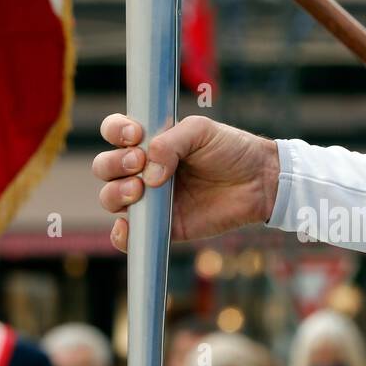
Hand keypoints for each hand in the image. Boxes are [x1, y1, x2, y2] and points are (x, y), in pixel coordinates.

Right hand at [92, 114, 279, 252]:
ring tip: (140, 190)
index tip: (135, 135)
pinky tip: (127, 227)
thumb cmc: (230, 150)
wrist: (259, 181)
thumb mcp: (201, 131)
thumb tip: (149, 172)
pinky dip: (121, 234)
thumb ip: (170, 141)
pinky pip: (129, 235)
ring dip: (116, 193)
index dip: (115, 131)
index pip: (115, 132)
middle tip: (140, 163)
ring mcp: (150, 198)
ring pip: (110, 197)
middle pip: (105, 166)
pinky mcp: (162, 226)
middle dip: (114, 163)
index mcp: (150, 140)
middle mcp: (144, 168)